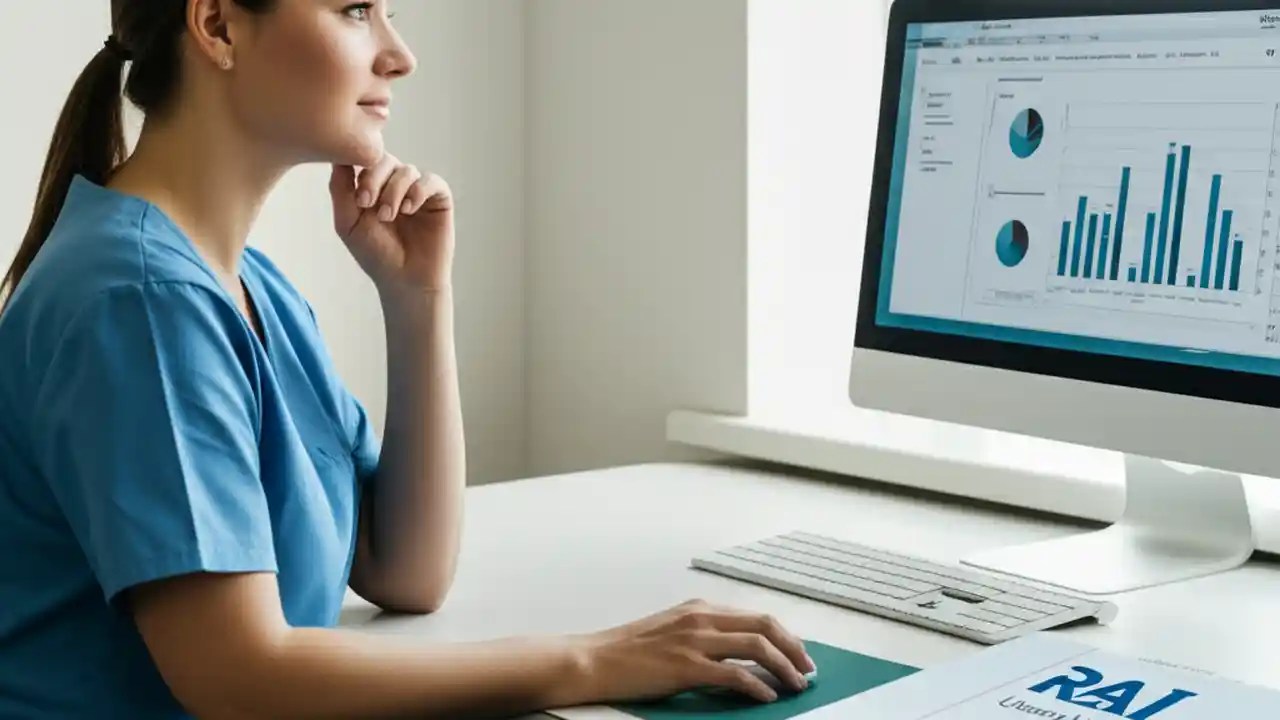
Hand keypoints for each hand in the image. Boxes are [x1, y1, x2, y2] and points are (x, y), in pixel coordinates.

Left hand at [329, 154, 454, 293]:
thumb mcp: (347, 221)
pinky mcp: (439, 198)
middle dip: (374, 179)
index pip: (364, 159)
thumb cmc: (376, 254)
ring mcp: (418, 189)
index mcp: (373, 186)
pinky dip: (418, 191)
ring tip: (388, 216)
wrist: (404, 280)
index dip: (358, 169)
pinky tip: (409, 209)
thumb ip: (340, 188)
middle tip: (367, 204)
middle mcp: (395, 183)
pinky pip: (431, 181)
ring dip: (394, 192)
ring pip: (407, 170)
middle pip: (385, 159)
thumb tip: (337, 156)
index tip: (358, 199)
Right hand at [576, 599, 815, 704]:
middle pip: (764, 625)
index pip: (754, 617)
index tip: (798, 653)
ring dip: (784, 666)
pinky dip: (757, 686)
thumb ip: (703, 636)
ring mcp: (694, 641)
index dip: (783, 635)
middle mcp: (701, 618)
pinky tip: (766, 697)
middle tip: (808, 669)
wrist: (593, 660)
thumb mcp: (671, 631)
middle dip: (793, 648)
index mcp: (699, 609)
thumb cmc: (627, 651)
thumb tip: (737, 655)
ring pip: (756, 646)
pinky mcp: (686, 666)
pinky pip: (734, 675)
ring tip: (796, 684)